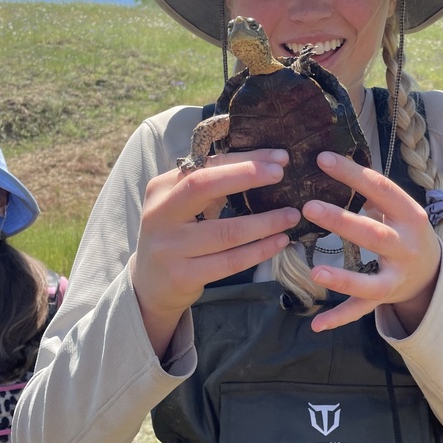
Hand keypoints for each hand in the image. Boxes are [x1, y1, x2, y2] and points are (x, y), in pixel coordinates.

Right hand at [132, 149, 299, 354]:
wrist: (151, 285)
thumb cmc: (177, 236)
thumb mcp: (183, 206)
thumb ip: (211, 186)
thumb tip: (265, 165)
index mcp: (162, 188)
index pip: (206, 165)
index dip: (244, 160)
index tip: (278, 158)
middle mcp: (160, 214)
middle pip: (205, 186)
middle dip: (247, 175)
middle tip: (281, 174)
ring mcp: (169, 247)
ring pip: (227, 231)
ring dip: (266, 222)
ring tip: (291, 215)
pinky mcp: (183, 276)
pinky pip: (231, 262)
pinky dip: (260, 250)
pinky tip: (279, 242)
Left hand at [302, 152, 441, 333]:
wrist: (431, 271)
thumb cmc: (403, 229)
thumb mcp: (396, 207)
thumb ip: (371, 191)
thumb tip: (332, 160)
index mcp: (409, 215)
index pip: (381, 189)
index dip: (352, 174)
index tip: (322, 159)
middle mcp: (406, 246)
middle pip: (374, 234)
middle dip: (342, 222)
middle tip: (308, 207)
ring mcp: (396, 276)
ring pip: (370, 280)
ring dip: (343, 278)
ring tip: (316, 271)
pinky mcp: (384, 298)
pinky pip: (361, 310)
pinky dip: (339, 317)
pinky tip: (315, 324)